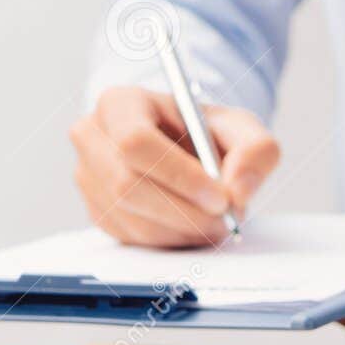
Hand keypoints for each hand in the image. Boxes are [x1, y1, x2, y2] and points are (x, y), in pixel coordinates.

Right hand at [71, 86, 280, 247]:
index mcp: (120, 104)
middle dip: (184, 211)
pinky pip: (133, 239)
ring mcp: (89, 178)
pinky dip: (171, 240)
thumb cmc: (204, 134)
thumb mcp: (240, 128)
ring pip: (133, 219)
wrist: (182, 150)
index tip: (219, 196)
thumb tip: (238, 190)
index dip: (179, 175)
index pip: (136, 142)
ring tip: (214, 221)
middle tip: (223, 219)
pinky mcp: (98, 212)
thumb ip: (255, 149)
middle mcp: (93, 138)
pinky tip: (191, 226)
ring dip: (182, 230)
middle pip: (128, 186)